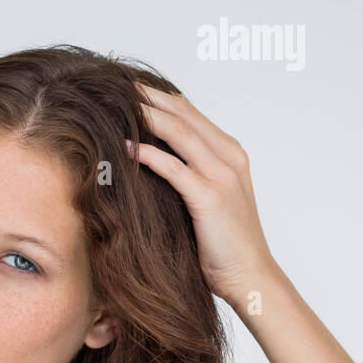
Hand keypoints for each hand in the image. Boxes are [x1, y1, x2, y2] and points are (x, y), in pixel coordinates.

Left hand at [128, 83, 276, 304]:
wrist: (250, 276)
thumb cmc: (224, 247)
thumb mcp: (205, 203)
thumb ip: (187, 179)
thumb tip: (149, 167)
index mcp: (229, 154)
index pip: (189, 113)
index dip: (157, 97)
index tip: (126, 90)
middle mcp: (228, 157)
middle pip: (182, 113)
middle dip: (146, 96)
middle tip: (113, 86)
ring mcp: (222, 175)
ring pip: (179, 132)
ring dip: (145, 115)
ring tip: (114, 105)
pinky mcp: (210, 198)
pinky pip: (174, 168)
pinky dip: (148, 154)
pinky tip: (125, 148)